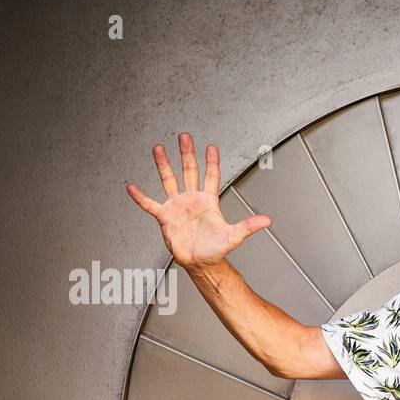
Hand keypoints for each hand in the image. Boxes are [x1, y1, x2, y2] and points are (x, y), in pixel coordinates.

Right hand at [125, 133, 270, 270]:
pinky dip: (140, 197)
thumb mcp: (234, 236)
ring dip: (163, 165)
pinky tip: (131, 187)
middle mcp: (192, 200)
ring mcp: (177, 206)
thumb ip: (249, 226)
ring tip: (158, 148)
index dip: (211, 162)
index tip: (211, 147)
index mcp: (208, 202)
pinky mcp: (165, 217)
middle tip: (184, 136)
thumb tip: (268, 220)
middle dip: (187, 153)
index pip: (210, 177)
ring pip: (169, 181)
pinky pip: (150, 205)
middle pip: (189, 171)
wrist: (201, 263)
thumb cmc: (216, 250)